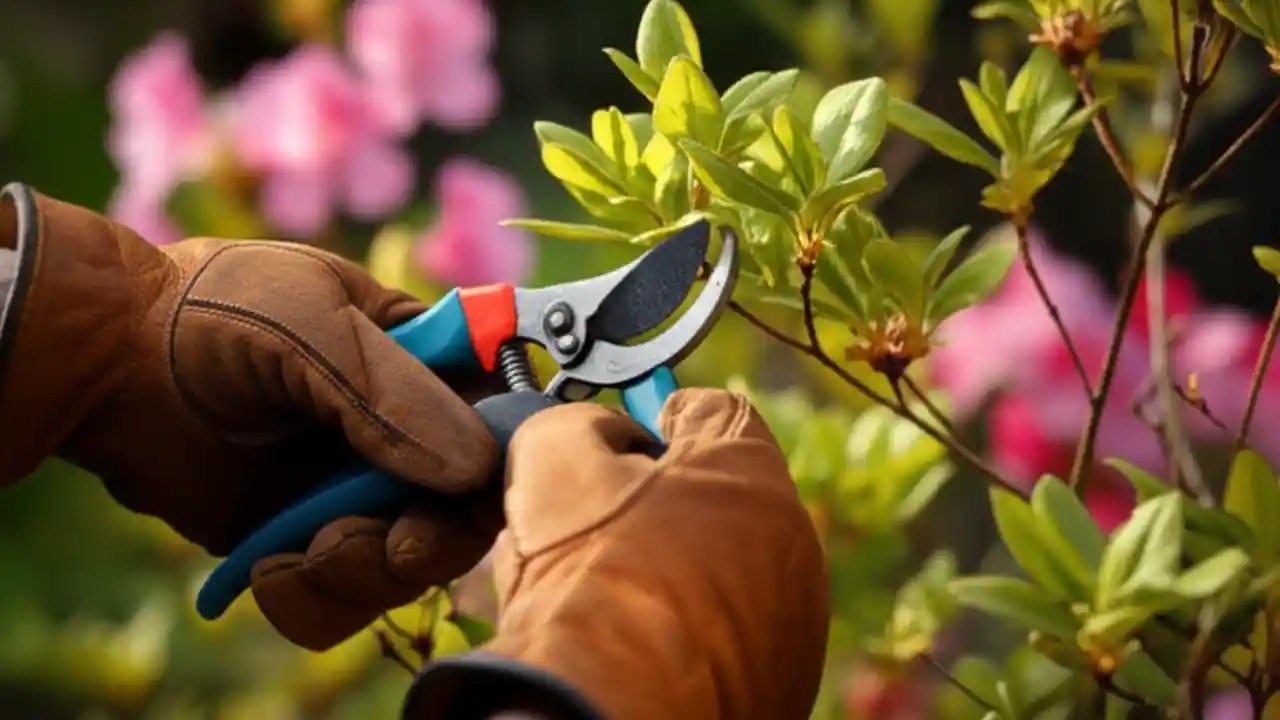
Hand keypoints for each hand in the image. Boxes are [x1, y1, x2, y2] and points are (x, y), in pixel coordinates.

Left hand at [0, 183, 503, 649]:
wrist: (108, 362)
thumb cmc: (213, 309)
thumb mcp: (311, 324)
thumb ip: (392, 394)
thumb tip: (475, 468)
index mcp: (427, 364)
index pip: (501, 418)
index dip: (507, 458)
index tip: (479, 488)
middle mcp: (404, 435)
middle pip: (467, 511)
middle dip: (434, 539)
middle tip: (393, 544)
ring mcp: (355, 494)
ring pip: (409, 568)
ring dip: (367, 574)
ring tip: (305, 550)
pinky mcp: (305, 545)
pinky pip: (341, 602)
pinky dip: (313, 600)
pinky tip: (269, 566)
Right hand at [405, 389, 829, 718]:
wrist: (611, 714)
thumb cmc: (587, 576)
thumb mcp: (555, 459)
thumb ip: (583, 423)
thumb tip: (605, 435)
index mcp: (750, 469)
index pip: (714, 410)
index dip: (660, 416)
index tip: (626, 441)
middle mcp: (794, 537)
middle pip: (720, 494)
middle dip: (663, 501)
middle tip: (602, 527)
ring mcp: (797, 614)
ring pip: (724, 564)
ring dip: (676, 566)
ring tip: (611, 596)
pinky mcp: (787, 678)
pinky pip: (733, 629)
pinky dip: (693, 627)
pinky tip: (641, 643)